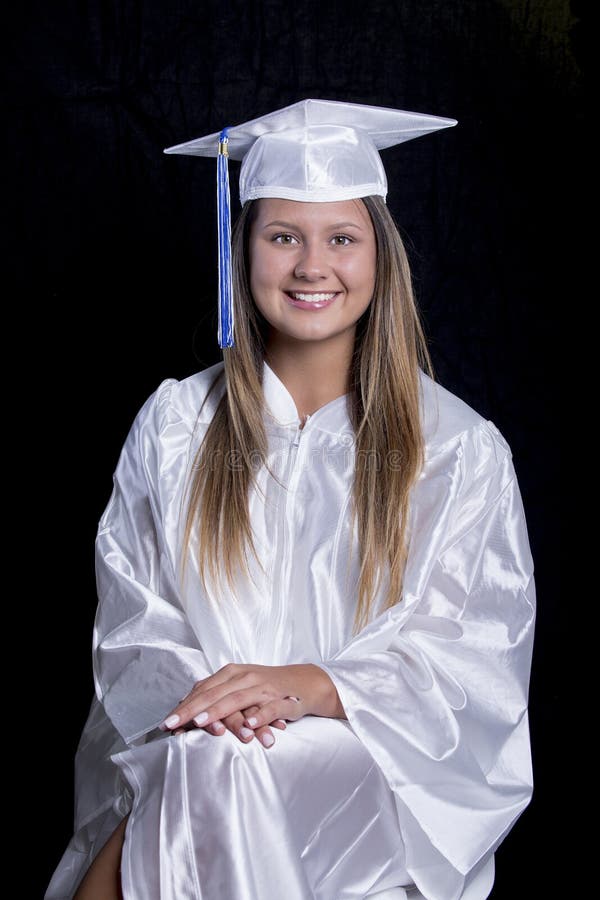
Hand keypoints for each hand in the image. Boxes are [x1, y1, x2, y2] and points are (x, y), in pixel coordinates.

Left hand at [160, 663, 342, 748]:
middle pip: (214, 693)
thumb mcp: (239, 687)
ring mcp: (264, 687)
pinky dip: (258, 716)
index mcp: (232, 673)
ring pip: (237, 699)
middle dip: (191, 710)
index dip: (184, 705)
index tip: (166, 722)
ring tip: (201, 723)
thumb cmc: (267, 687)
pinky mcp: (282, 699)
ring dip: (218, 711)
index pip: (203, 689)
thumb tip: (186, 706)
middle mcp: (245, 677)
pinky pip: (269, 707)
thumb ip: (216, 694)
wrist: (304, 683)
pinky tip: (248, 726)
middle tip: (172, 725)